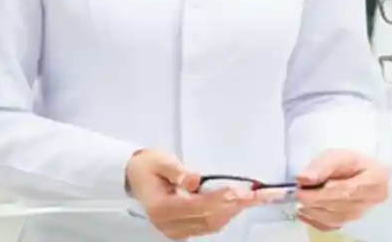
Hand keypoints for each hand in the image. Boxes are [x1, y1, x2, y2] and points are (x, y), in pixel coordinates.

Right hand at [125, 150, 274, 239]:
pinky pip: (208, 226)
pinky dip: (225, 215)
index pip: (194, 206)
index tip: (237, 190)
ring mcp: (175, 231)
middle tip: (257, 194)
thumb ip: (176, 170)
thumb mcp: (159, 160)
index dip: (218, 199)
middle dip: (234, 205)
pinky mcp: (182, 231)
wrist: (134, 177)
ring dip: (234, 211)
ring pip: (212, 224)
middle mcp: (167, 224)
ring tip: (255, 198)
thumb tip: (193, 180)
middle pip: (207, 218)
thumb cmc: (147, 166)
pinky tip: (237, 204)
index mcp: (160, 207)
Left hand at [294, 149, 389, 231]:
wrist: (358, 173)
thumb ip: (320, 166)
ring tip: (300, 201)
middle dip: (315, 201)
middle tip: (298, 194)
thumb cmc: (349, 163)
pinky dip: (315, 220)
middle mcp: (373, 199)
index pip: (347, 189)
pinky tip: (304, 212)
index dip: (322, 192)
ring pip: (337, 218)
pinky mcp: (352, 221)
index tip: (302, 187)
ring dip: (314, 211)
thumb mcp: (336, 155)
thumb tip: (303, 178)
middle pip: (341, 205)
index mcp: (375, 178)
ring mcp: (364, 212)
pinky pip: (333, 225)